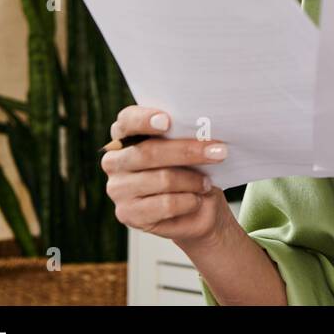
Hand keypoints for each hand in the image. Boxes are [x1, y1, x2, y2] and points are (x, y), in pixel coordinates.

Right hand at [100, 106, 232, 248]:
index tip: (167, 121)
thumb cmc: (191, 167)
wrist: (196, 207)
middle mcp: (114, 160)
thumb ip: (185, 133)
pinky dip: (188, 201)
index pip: (127, 120)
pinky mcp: (127, 213)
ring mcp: (117, 189)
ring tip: (207, 182)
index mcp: (125, 134)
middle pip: (149, 152)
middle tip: (219, 152)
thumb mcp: (189, 145)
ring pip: (162, 179)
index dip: (144, 120)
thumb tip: (202, 127)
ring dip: (192, 180)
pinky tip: (196, 199)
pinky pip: (165, 205)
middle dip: (187, 151)